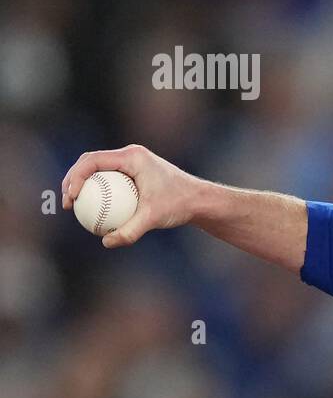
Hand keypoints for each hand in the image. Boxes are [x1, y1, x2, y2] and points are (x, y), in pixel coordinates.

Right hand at [62, 144, 203, 247]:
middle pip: (90, 162)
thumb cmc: (180, 205)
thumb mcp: (154, 218)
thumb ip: (130, 231)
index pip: (92, 161)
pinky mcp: (135, 174)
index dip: (75, 177)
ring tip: (73, 207)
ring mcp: (132, 164)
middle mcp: (131, 155)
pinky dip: (98, 193)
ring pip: (98, 171)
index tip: (72, 198)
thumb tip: (106, 242)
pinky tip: (93, 213)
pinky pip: (110, 181)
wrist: (200, 201)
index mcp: (132, 157)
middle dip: (72, 179)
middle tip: (66, 203)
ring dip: (82, 185)